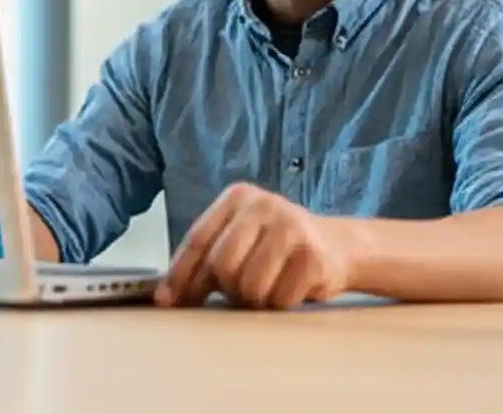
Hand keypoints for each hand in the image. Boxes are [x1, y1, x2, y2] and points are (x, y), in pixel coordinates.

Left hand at [155, 182, 352, 308]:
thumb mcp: (239, 238)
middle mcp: (264, 205)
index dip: (180, 274)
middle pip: (222, 264)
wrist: (337, 245)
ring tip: (266, 289)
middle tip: (238, 292)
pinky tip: (290, 288)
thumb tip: (165, 296)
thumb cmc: (275, 247)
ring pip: (250, 285)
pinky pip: (279, 299)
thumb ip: (206, 258)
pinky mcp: (314, 256)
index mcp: (238, 197)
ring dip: (253, 300)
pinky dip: (279, 304)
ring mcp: (292, 227)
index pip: (198, 239)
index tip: (166, 301)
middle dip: (226, 288)